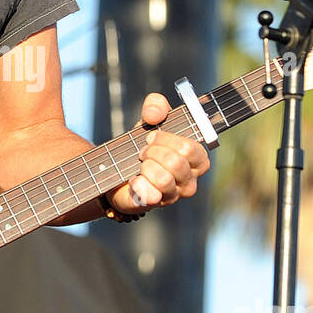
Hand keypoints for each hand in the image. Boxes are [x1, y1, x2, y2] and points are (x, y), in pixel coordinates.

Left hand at [109, 92, 209, 214]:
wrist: (117, 170)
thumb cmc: (142, 146)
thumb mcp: (149, 121)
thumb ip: (156, 106)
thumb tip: (154, 113)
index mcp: (196, 159)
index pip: (190, 148)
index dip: (166, 140)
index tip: (151, 137)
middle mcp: (190, 181)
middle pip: (176, 162)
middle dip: (152, 152)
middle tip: (142, 152)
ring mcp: (174, 196)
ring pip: (163, 178)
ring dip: (145, 166)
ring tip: (140, 165)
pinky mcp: (155, 205)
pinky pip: (150, 195)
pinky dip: (137, 183)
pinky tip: (133, 180)